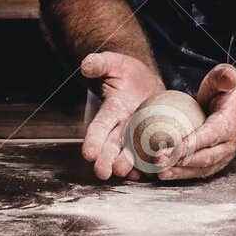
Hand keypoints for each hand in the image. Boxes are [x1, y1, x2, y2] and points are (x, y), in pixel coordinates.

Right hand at [79, 52, 164, 180]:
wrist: (145, 81)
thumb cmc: (126, 72)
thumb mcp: (113, 63)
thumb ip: (99, 63)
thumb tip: (86, 65)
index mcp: (110, 111)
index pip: (98, 127)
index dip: (92, 140)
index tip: (88, 154)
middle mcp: (119, 127)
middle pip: (110, 146)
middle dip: (105, 160)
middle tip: (103, 172)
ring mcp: (135, 135)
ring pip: (128, 153)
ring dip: (125, 165)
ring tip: (125, 173)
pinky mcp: (149, 139)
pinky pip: (146, 154)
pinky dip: (145, 164)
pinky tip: (146, 173)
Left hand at [151, 63, 235, 181]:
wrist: (233, 111)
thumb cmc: (221, 91)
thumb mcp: (224, 77)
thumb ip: (224, 76)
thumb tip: (227, 79)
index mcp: (230, 124)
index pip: (212, 135)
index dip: (194, 143)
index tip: (173, 147)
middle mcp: (228, 145)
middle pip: (205, 157)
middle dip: (181, 161)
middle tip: (158, 160)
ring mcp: (222, 158)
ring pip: (200, 169)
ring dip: (179, 173)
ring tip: (158, 172)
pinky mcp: (212, 165)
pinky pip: (195, 172)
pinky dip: (178, 174)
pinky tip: (159, 173)